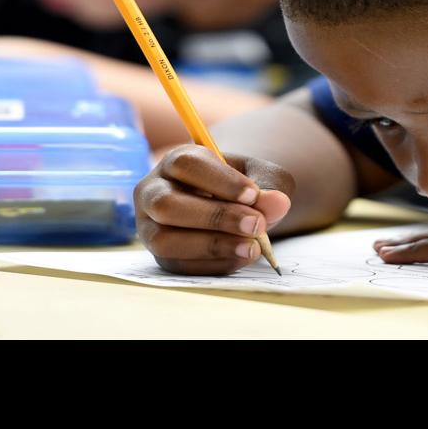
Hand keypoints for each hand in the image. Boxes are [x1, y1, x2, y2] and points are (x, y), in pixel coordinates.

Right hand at [135, 146, 294, 274]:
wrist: (235, 212)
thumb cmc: (243, 189)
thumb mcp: (261, 178)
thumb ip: (269, 186)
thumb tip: (277, 203)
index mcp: (176, 162)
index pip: (186, 164)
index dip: (220, 181)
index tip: (253, 194)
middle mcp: (153, 193)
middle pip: (166, 204)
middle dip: (215, 217)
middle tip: (256, 224)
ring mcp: (150, 228)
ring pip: (165, 240)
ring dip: (212, 245)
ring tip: (252, 246)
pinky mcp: (162, 257)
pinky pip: (180, 266)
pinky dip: (215, 264)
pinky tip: (242, 257)